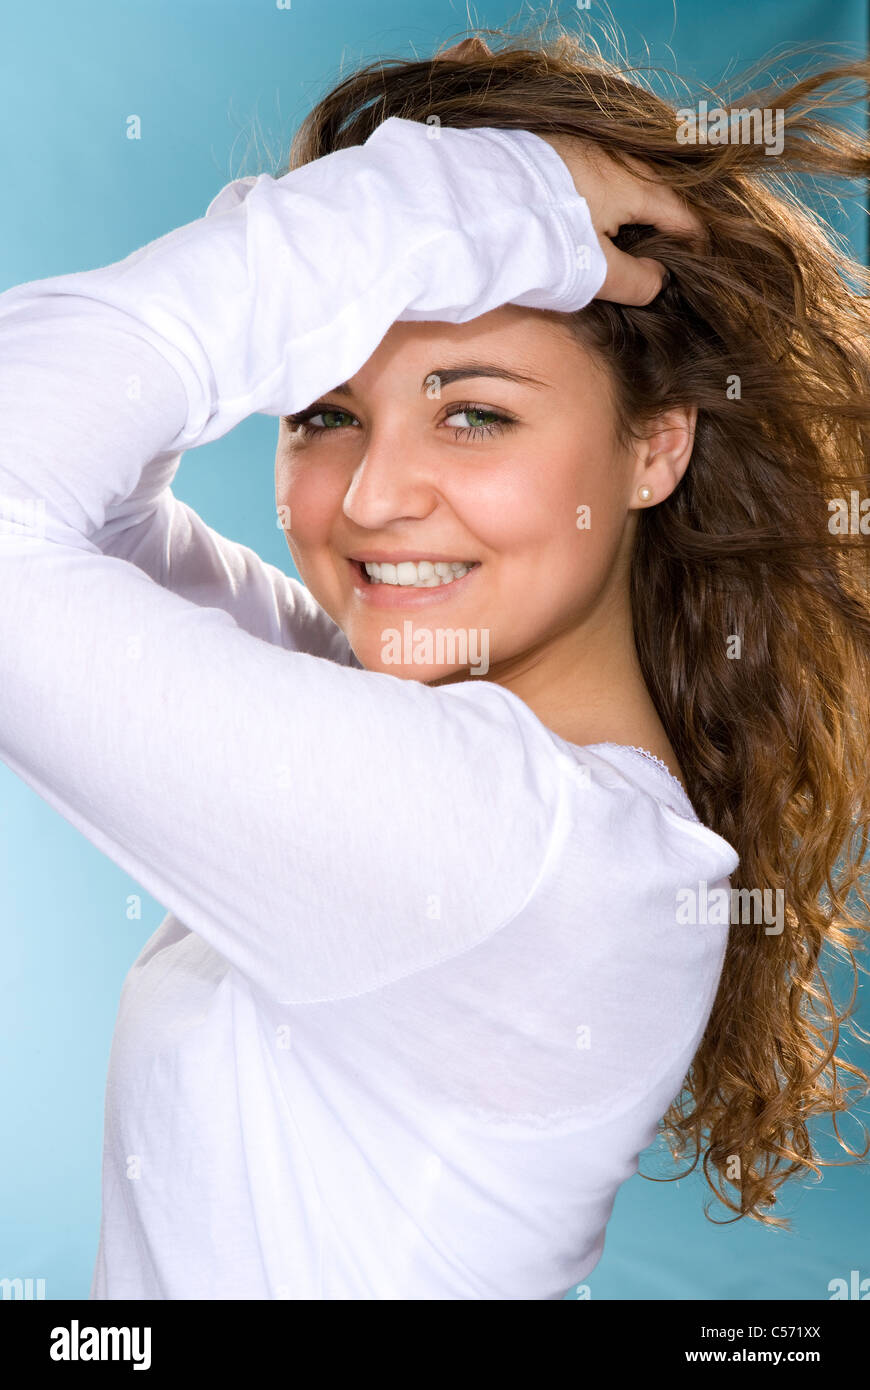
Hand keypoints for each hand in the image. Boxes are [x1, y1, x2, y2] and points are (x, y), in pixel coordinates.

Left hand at [436, 38, 705, 306]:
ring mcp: (582, 147)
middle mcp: (615, 157)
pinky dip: (605, 198)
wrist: (477, 205)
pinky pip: (596, 173)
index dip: (696, 242)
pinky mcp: (552, 148)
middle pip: (656, 191)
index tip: (699, 264)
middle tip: (664, 257)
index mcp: (634, 184)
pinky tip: (590, 221)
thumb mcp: (596, 272)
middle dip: (665, 223)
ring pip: (624, 179)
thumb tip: (660, 280)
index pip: (682, 214)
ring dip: (633, 210)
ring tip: (626, 244)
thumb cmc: (545, 242)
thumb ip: (636, 280)